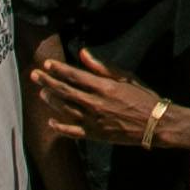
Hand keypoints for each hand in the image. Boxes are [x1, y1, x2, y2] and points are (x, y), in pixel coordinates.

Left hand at [34, 45, 164, 157]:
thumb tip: (83, 54)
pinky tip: (51, 121)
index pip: (75, 76)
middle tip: (34, 75)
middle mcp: (95, 103)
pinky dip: (60, 127)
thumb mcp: (126, 77)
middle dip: (48, 82)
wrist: (155, 124)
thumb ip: (102, 67)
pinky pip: (72, 132)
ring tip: (41, 93)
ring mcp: (93, 121)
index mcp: (104, 87)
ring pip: (65, 109)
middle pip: (66, 91)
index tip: (47, 64)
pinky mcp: (95, 135)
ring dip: (51, 100)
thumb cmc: (143, 97)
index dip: (59, 69)